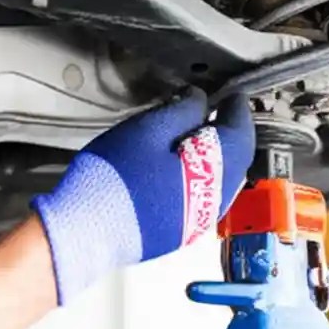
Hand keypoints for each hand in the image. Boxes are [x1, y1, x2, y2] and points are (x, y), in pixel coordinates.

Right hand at [31, 88, 254, 303]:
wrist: (87, 229)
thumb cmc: (115, 179)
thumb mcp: (149, 128)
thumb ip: (182, 110)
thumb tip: (199, 100)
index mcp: (216, 170)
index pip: (241, 131)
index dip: (237, 108)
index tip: (232, 96)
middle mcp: (216, 199)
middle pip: (237, 158)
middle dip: (228, 132)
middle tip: (215, 111)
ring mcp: (199, 220)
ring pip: (221, 180)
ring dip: (215, 156)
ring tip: (194, 136)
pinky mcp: (180, 232)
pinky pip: (202, 198)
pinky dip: (199, 177)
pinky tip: (178, 167)